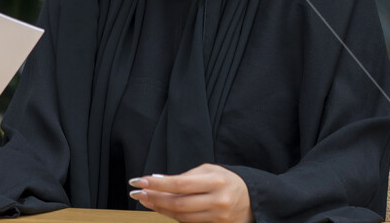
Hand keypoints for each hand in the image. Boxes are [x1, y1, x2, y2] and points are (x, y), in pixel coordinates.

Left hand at [128, 164, 252, 222]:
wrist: (252, 200)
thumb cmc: (228, 181)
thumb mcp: (210, 170)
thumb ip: (186, 176)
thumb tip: (158, 180)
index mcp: (216, 182)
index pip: (180, 184)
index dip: (157, 183)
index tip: (139, 180)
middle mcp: (217, 201)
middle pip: (178, 203)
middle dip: (154, 198)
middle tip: (137, 192)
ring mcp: (217, 218)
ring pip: (181, 216)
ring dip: (159, 208)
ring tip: (145, 199)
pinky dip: (172, 216)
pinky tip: (161, 208)